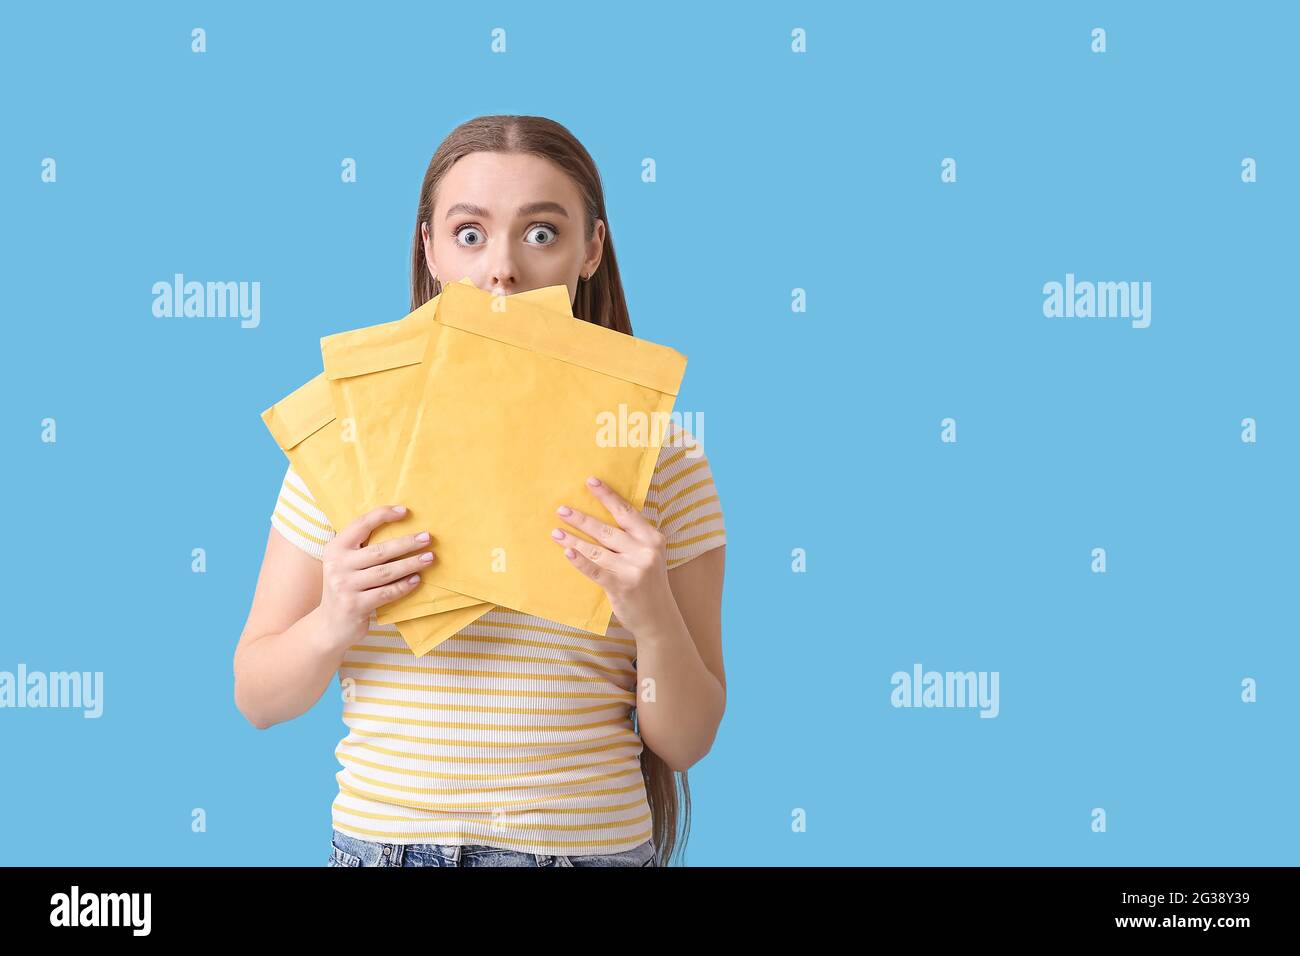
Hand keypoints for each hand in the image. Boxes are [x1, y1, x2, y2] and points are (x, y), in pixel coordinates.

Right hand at [318, 506, 435, 652]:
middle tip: (427, 537)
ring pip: (385, 572)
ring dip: (410, 564)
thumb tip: (397, 525)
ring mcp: (344, 586)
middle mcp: (337, 565)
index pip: (360, 524)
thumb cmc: (345, 587)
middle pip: (379, 550)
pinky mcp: (355, 605)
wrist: (329, 624)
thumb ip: (361, 546)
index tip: (405, 511)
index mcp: (335, 548)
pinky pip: (386, 593)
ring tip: (429, 558)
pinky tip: (417, 580)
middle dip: (406, 543)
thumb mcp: (344, 563)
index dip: (382, 515)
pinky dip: (403, 586)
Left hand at [548, 477, 671, 635]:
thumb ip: (633, 537)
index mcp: (653, 538)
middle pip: (607, 530)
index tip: (590, 481)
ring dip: (574, 540)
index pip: (626, 512)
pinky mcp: (621, 587)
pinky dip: (580, 561)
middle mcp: (645, 551)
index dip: (607, 496)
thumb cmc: (648, 582)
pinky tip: (567, 552)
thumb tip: (599, 516)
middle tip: (562, 509)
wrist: (658, 618)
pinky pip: (596, 570)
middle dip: (582, 518)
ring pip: (597, 549)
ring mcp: (633, 569)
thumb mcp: (649, 554)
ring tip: (556, 532)